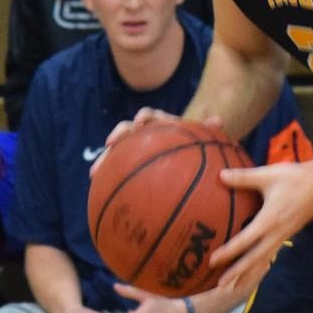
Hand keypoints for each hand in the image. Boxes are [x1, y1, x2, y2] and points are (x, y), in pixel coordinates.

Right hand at [97, 109, 225, 174]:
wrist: (186, 149)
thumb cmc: (195, 143)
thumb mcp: (202, 137)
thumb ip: (208, 130)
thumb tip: (218, 120)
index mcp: (161, 124)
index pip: (150, 117)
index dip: (144, 118)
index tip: (141, 123)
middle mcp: (144, 134)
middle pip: (127, 131)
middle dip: (117, 137)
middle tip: (110, 143)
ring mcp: (135, 148)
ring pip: (117, 152)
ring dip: (105, 160)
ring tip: (94, 173)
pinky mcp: (131, 164)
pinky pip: (119, 172)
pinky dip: (110, 180)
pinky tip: (102, 196)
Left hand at [208, 159, 312, 294]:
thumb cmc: (297, 177)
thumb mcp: (268, 174)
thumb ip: (244, 177)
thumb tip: (219, 176)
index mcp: (270, 220)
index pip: (245, 241)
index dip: (228, 253)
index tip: (212, 262)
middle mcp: (277, 233)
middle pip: (254, 260)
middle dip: (237, 274)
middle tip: (220, 286)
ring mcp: (284, 236)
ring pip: (264, 260)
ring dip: (248, 275)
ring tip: (233, 288)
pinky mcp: (288, 234)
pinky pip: (271, 254)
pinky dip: (260, 265)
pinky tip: (253, 270)